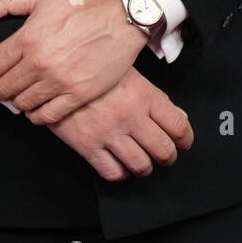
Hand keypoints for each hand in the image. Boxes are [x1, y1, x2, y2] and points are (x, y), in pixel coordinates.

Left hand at [0, 0, 149, 122]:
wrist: (120, 16)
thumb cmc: (82, 5)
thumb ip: (6, 2)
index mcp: (27, 38)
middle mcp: (39, 62)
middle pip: (5, 89)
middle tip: (2, 90)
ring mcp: (59, 81)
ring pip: (23, 104)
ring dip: (18, 103)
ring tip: (21, 98)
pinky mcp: (78, 94)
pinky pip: (47, 116)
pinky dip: (38, 116)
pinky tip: (38, 110)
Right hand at [35, 67, 193, 181]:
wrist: (55, 72)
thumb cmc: (93, 68)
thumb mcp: (129, 73)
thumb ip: (155, 97)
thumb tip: (178, 116)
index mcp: (143, 95)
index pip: (178, 126)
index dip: (186, 139)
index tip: (183, 142)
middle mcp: (130, 116)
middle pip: (164, 150)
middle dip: (168, 156)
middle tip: (166, 155)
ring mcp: (108, 133)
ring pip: (141, 166)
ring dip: (146, 167)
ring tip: (143, 161)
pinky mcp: (87, 145)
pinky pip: (112, 172)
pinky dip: (120, 174)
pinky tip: (120, 165)